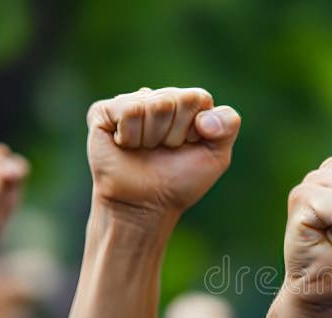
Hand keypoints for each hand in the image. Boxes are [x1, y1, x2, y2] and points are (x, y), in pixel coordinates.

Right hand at [86, 87, 240, 219]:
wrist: (146, 205)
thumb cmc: (180, 181)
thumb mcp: (216, 155)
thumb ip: (228, 124)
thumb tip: (204, 116)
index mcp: (186, 105)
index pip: (198, 97)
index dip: (195, 128)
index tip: (188, 146)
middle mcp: (158, 98)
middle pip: (174, 99)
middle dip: (173, 134)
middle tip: (164, 151)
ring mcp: (130, 103)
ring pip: (153, 105)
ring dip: (152, 137)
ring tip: (145, 151)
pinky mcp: (104, 112)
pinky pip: (127, 111)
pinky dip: (130, 136)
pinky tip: (125, 146)